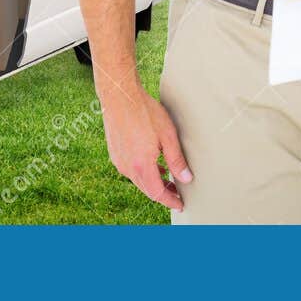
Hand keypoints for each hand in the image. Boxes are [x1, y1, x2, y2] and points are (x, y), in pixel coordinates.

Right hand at [97, 83, 191, 210]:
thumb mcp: (167, 135)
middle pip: (147, 190)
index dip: (170, 201)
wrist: (120, 96)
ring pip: (138, 180)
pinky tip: (152, 164)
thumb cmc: (144, 112)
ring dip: (153, 183)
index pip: (157, 193)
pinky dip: (143, 173)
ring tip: (167, 177)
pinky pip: (131, 170)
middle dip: (163, 194)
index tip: (180, 204)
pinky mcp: (115, 153)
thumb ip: (176, 160)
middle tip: (177, 193)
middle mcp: (127, 167)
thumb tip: (185, 178)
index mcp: (141, 165)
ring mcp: (119, 161)